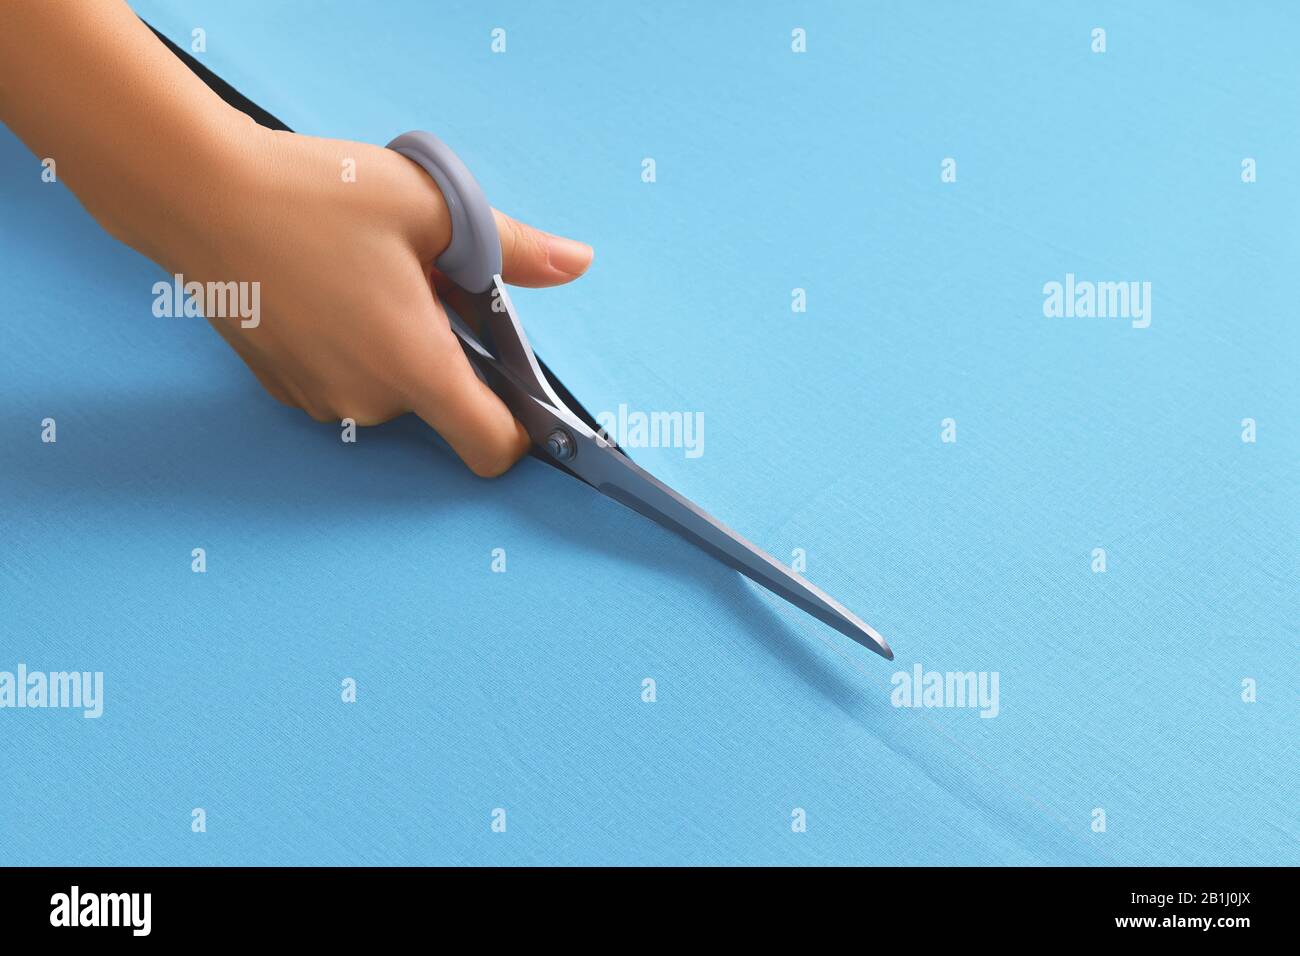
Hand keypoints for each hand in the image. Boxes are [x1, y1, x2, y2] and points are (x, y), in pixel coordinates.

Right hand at [167, 121, 592, 476]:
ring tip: (367, 275)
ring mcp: (319, 400)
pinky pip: (346, 380)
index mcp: (414, 365)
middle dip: (448, 349)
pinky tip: (328, 288)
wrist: (193, 192)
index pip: (491, 447)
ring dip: (398, 345)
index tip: (519, 391)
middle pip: (442, 403)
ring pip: (391, 387)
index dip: (520, 430)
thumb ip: (515, 248)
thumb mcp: (432, 205)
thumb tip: (579, 263)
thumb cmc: (314, 194)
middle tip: (422, 277)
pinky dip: (354, 348)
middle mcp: (367, 401)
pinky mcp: (282, 387)